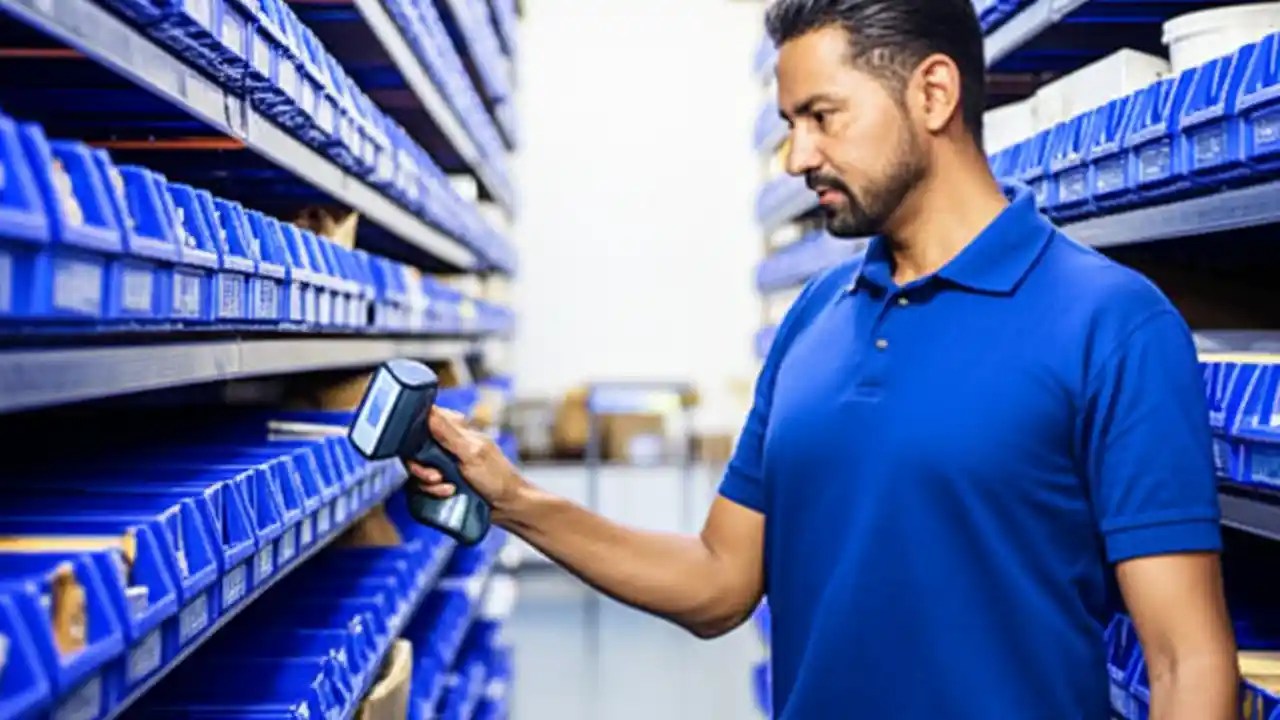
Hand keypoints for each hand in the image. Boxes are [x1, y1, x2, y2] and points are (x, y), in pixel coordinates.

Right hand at [407, 406, 523, 510]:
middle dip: (420, 465)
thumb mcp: (472, 453)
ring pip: (417, 467)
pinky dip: (433, 490)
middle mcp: (445, 440)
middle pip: (413, 446)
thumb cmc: (497, 477)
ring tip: (447, 487)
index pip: (425, 415)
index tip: (416, 446)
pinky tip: (449, 493)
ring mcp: (442, 461)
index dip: (414, 429)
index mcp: (455, 426)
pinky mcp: (440, 478)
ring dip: (428, 482)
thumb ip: (448, 433)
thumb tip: (427, 408)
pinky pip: (423, 483)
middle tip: (436, 476)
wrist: (506, 506)